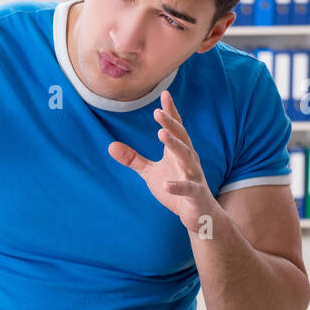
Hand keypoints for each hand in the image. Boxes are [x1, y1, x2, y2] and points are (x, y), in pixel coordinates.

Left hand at [107, 90, 218, 232]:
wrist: (200, 215)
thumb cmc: (176, 189)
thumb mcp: (150, 173)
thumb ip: (133, 159)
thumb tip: (110, 145)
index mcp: (178, 152)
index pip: (176, 128)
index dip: (170, 112)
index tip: (164, 94)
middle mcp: (189, 160)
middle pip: (181, 138)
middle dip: (171, 124)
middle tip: (158, 112)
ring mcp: (194, 176)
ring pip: (187, 158)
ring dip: (175, 145)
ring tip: (161, 134)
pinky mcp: (195, 194)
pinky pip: (188, 189)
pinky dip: (177, 186)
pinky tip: (166, 184)